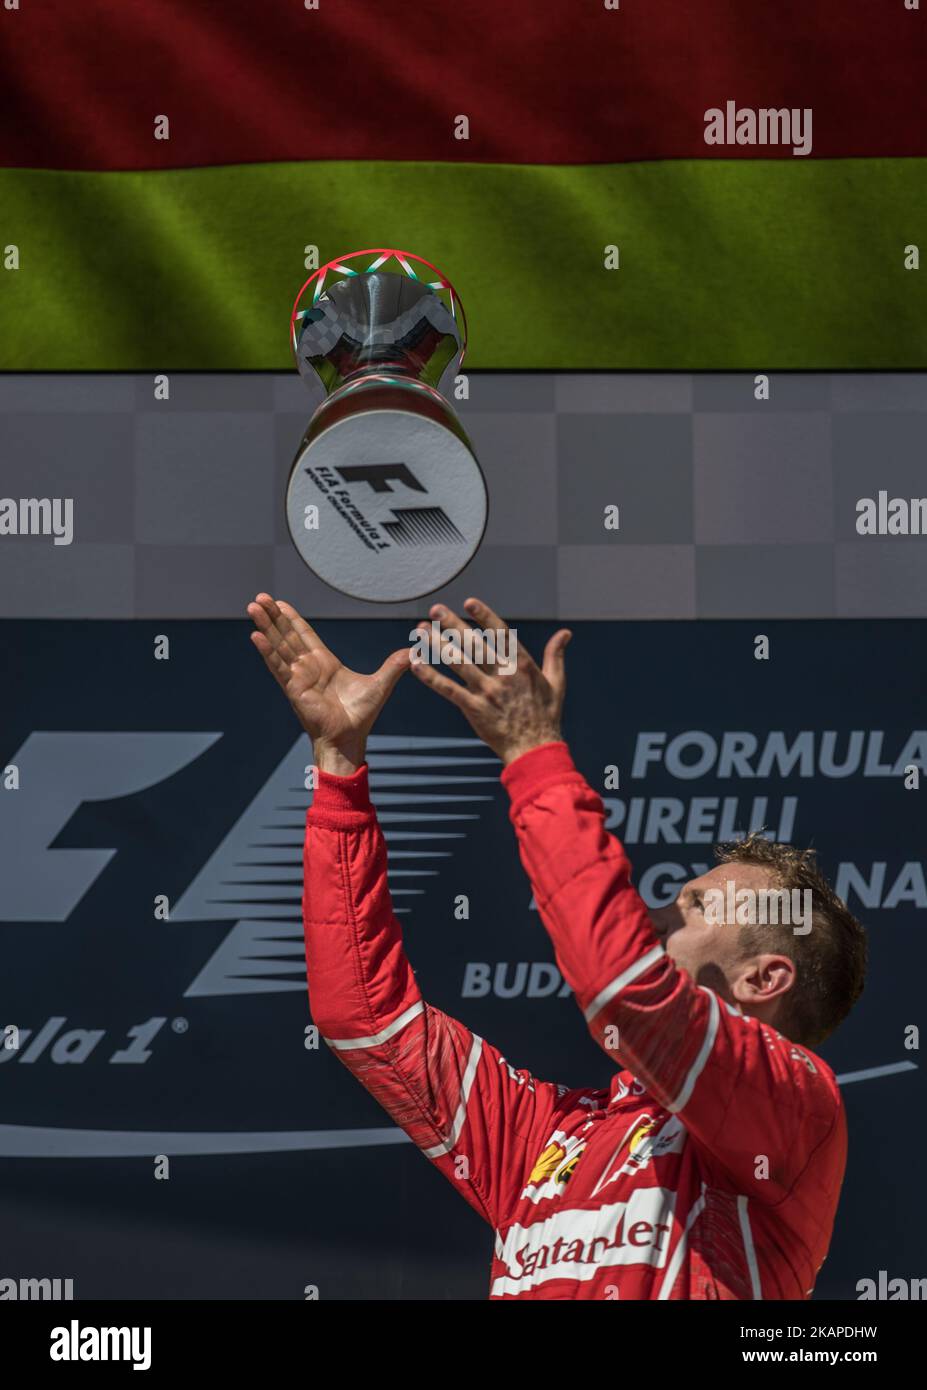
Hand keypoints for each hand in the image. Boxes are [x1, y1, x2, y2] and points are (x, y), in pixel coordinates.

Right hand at [247, 593, 409, 775]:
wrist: (349, 738)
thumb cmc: (361, 716)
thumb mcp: (381, 684)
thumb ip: (394, 666)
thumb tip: (413, 652)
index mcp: (324, 663)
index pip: (304, 635)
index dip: (292, 619)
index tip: (280, 604)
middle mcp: (307, 667)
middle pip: (286, 635)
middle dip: (274, 616)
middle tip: (260, 597)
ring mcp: (298, 676)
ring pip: (278, 645)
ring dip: (265, 626)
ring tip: (252, 607)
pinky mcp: (293, 688)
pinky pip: (277, 665)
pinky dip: (266, 651)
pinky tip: (255, 635)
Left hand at [409, 597, 570, 764]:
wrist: (535, 750)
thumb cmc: (546, 716)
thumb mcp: (557, 683)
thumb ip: (556, 655)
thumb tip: (565, 633)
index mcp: (523, 666)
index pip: (501, 634)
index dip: (485, 616)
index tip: (469, 602)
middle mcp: (504, 675)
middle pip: (474, 644)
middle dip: (453, 625)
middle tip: (435, 610)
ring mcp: (487, 692)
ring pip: (458, 662)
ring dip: (437, 645)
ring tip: (421, 631)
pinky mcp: (474, 709)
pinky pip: (448, 690)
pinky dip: (431, 677)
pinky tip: (416, 664)